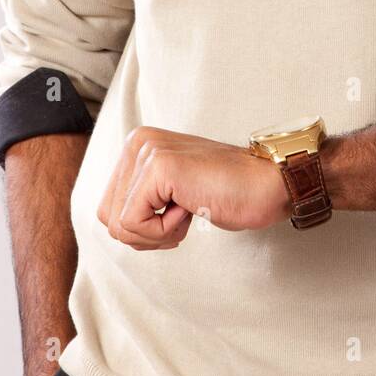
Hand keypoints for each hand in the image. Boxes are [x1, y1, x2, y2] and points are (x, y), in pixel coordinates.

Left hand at [97, 127, 291, 248]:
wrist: (267, 185)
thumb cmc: (227, 193)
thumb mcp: (172, 193)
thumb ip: (141, 199)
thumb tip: (114, 226)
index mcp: (138, 145)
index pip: (108, 209)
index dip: (143, 227)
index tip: (178, 209)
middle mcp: (138, 142)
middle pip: (108, 218)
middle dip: (146, 233)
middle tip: (183, 214)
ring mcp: (148, 151)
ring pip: (118, 225)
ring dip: (157, 233)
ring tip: (188, 209)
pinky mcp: (159, 166)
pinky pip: (134, 224)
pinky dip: (164, 231)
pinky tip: (191, 208)